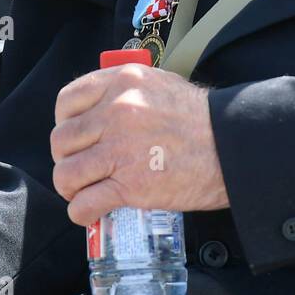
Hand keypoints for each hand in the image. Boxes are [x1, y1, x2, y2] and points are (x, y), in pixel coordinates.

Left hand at [52, 63, 227, 224]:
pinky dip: (83, 213)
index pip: (66, 101)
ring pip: (66, 174)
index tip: (76, 136)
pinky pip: (84, 204)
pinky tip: (93, 211)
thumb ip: (126, 91)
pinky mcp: (130, 185)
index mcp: (122, 82)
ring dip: (72, 188)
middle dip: (68, 159)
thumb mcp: (161, 84)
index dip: (64, 123)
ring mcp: (121, 149)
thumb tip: (99, 108)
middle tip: (84, 169)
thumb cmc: (202, 118)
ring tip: (86, 191)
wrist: (232, 146)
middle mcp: (116, 111)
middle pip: (61, 141)